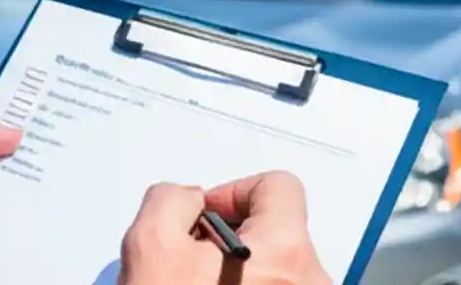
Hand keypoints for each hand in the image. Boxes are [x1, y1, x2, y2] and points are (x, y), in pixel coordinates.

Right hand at [118, 172, 330, 284]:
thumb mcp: (148, 246)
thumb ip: (170, 199)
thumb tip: (189, 199)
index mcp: (285, 252)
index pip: (279, 185)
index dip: (233, 192)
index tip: (204, 216)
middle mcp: (311, 282)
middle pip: (278, 226)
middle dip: (232, 233)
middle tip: (193, 258)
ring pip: (276, 264)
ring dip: (238, 266)